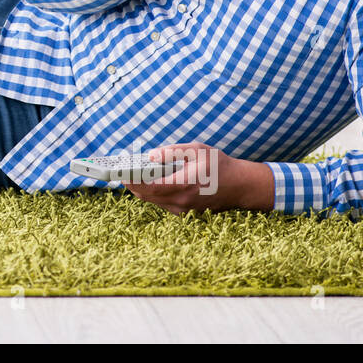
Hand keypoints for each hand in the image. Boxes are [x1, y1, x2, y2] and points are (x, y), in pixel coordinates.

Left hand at [121, 142, 274, 213]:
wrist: (240, 185)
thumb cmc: (219, 165)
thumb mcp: (197, 150)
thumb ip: (172, 151)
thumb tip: (151, 155)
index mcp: (184, 185)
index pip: (150, 187)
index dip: (133, 181)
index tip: (122, 173)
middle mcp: (182, 201)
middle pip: (148, 196)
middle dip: (133, 184)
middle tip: (122, 172)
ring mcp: (184, 209)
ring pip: (154, 201)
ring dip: (142, 189)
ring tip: (132, 175)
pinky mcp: (186, 211)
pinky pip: (163, 203)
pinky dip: (153, 194)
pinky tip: (149, 182)